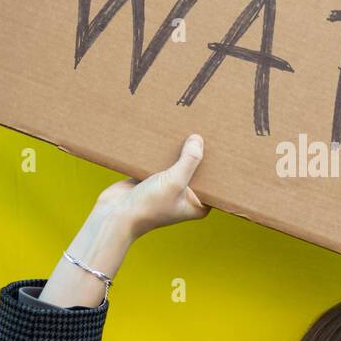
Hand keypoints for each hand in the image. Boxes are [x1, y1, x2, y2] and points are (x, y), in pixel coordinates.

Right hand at [95, 134, 211, 237]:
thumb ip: (189, 161)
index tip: (225, 146)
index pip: (214, 182)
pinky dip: (163, 150)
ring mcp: (168, 186)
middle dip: (199, 153)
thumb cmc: (148, 206)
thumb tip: (198, 139)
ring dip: (180, 149)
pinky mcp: (152, 178)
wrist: (114, 214)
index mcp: (197, 204)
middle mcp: (185, 196)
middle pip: (197, 169)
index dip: (219, 166)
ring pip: (178, 163)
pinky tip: (167, 133)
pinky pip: (162, 160)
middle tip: (208, 130)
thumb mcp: (174, 182)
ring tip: (189, 126)